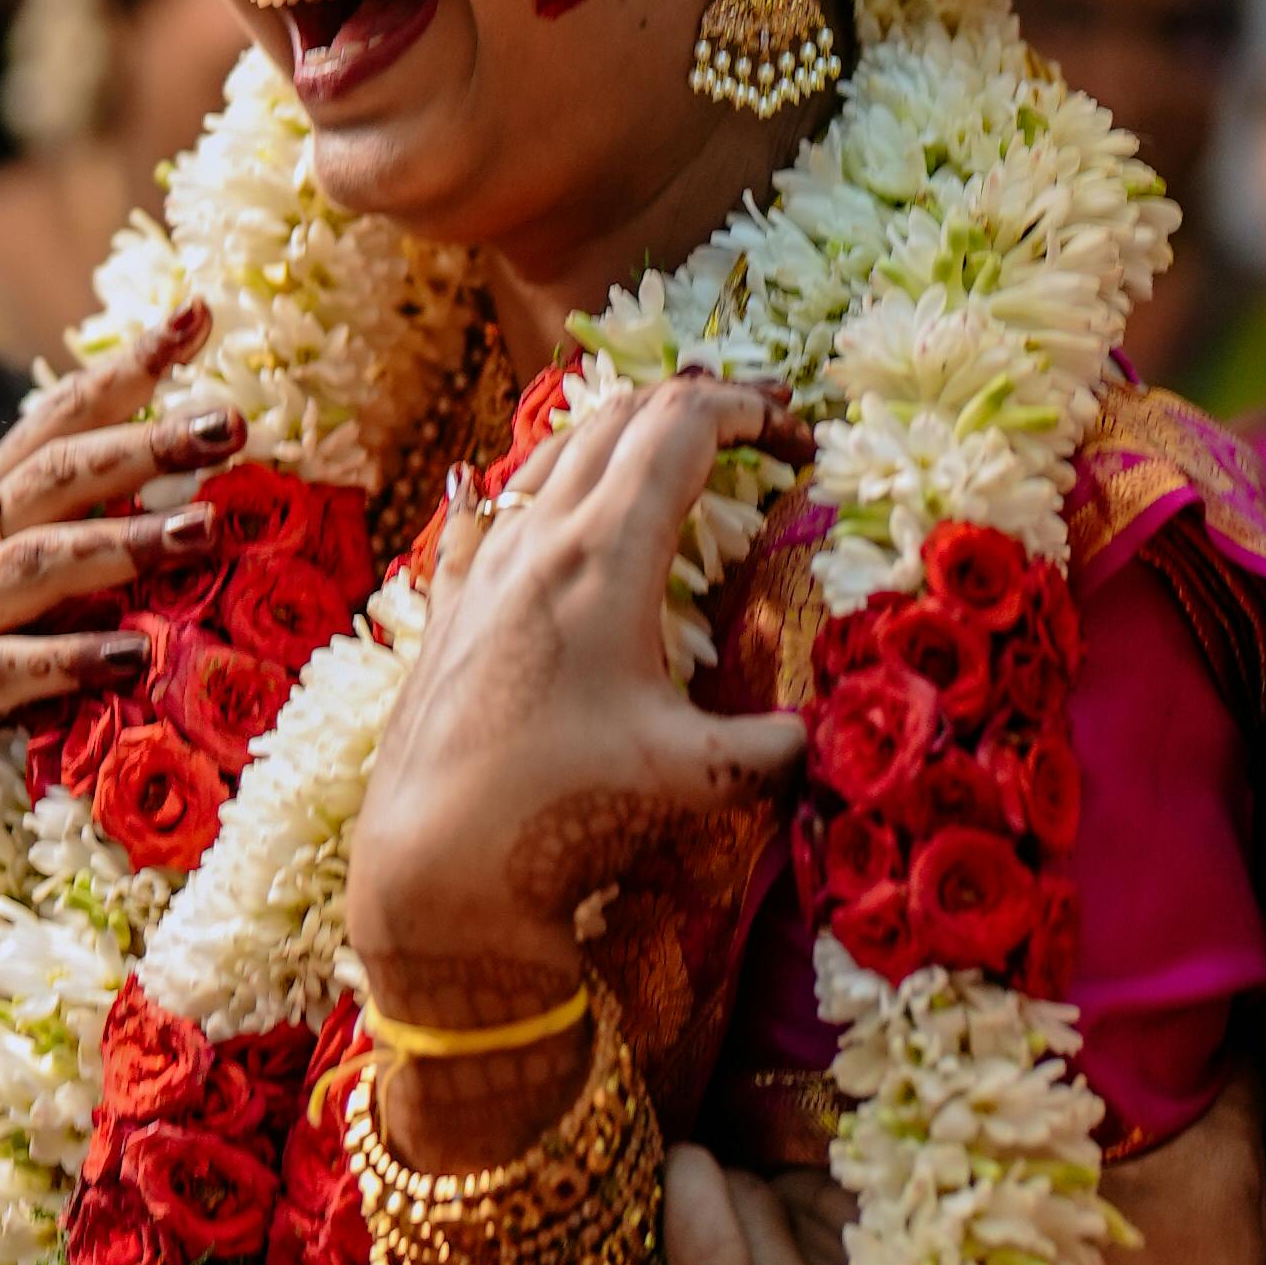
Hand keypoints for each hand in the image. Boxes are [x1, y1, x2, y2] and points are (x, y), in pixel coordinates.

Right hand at [0, 328, 240, 834]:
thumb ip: (28, 527)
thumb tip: (136, 486)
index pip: (52, 420)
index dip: (124, 368)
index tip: (197, 314)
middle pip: (53, 476)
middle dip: (142, 442)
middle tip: (228, 418)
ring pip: (32, 563)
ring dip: (120, 542)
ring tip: (204, 530)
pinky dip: (65, 659)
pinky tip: (132, 654)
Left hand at [350, 370, 804, 1035]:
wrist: (437, 860)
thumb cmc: (565, 810)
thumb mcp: (695, 779)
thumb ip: (778, 749)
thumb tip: (828, 737)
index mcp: (603, 553)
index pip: (683, 427)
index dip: (748, 410)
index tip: (796, 436)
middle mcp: (538, 537)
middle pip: (622, 416)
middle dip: (698, 403)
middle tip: (757, 428)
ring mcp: (484, 563)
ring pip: (556, 448)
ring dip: (624, 431)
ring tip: (674, 451)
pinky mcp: (450, 602)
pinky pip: (496, 505)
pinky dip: (545, 482)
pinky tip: (550, 507)